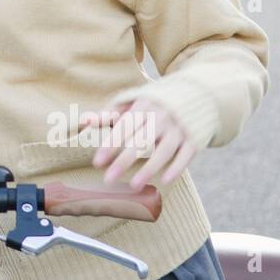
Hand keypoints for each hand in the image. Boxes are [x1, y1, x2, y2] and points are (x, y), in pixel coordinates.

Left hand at [80, 98, 196, 192]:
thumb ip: (110, 113)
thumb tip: (83, 121)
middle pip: (141, 141)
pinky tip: (164, 180)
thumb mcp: (134, 101)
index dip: (110, 145)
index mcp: (144, 106)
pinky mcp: (195, 138)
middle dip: (123, 161)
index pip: (123, 127)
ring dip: (148, 169)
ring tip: (133, 186)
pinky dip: (176, 168)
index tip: (97, 162)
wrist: (196, 93)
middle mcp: (162, 116)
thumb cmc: (155, 102)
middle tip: (108, 179)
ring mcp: (180, 128)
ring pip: (163, 151)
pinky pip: (186, 156)